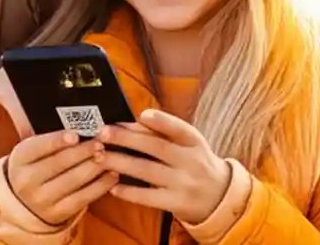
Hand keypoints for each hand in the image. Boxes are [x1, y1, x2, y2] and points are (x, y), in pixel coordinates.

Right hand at [7, 131, 117, 225]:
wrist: (25, 203)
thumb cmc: (35, 166)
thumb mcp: (32, 152)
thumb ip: (50, 140)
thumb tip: (80, 126)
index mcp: (19, 159)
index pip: (38, 147)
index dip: (58, 140)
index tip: (76, 134)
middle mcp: (27, 181)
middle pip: (59, 162)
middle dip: (82, 151)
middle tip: (100, 142)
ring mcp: (42, 200)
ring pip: (74, 180)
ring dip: (94, 166)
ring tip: (107, 155)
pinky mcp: (58, 213)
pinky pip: (83, 198)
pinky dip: (100, 185)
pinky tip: (111, 174)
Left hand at [96, 109, 232, 223]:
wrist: (220, 196)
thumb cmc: (195, 162)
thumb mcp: (188, 144)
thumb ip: (163, 133)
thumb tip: (127, 123)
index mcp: (194, 142)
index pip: (179, 128)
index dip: (161, 121)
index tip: (142, 115)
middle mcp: (191, 161)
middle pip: (157, 147)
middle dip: (127, 139)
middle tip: (103, 133)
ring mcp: (184, 183)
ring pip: (148, 171)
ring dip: (120, 162)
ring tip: (99, 156)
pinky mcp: (176, 203)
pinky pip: (149, 198)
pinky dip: (129, 192)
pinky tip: (112, 186)